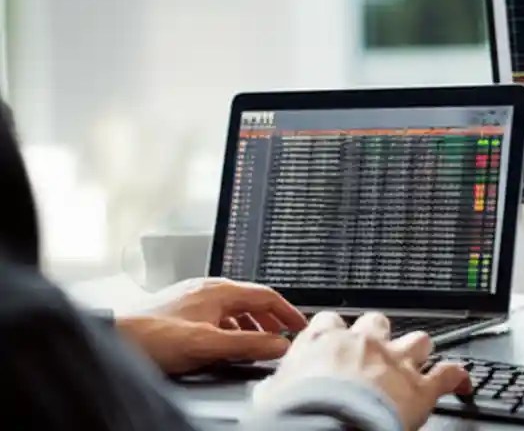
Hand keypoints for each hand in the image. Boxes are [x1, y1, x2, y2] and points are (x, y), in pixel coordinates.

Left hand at [116, 277, 307, 373]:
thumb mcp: (208, 345)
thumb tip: (279, 346)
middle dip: (270, 320)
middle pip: (251, 301)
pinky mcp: (179, 310)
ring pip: (232, 310)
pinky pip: (216, 316)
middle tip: (283, 336)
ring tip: (257, 344)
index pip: (267, 295)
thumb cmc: (151, 337)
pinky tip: (225, 346)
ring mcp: (192, 298)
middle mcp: (207, 289)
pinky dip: (230, 329)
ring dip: (250, 326)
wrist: (113, 338)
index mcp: (219, 290)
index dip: (288, 312)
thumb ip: (247, 345)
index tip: (300, 326)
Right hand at [254, 311, 471, 430]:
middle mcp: (363, 346)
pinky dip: (458, 377)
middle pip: (378, 322)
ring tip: (418, 360)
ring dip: (419, 350)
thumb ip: (279, 386)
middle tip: (375, 352)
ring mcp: (395, 363)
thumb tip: (270, 393)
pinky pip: (449, 374)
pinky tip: (462, 382)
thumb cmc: (296, 415)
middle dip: (379, 335)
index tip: (335, 341)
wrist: (324, 428)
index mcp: (324, 344)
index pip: (330, 322)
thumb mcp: (272, 397)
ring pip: (418, 340)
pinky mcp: (420, 388)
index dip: (335, 332)